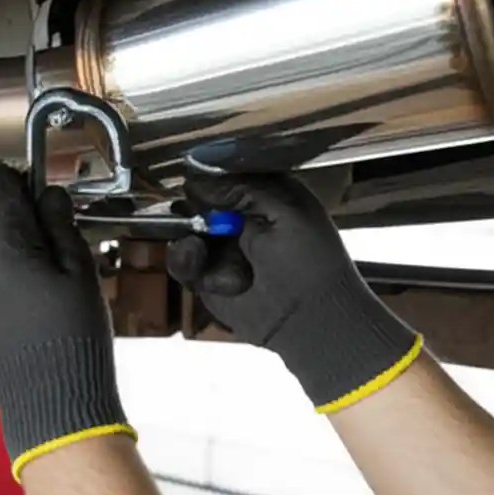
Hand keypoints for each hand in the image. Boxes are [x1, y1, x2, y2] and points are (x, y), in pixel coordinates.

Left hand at [0, 166, 133, 478]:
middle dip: (21, 241)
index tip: (36, 196)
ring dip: (4, 272)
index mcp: (4, 245)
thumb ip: (60, 225)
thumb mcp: (82, 274)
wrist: (52, 403)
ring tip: (36, 308)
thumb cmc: (75, 335)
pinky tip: (18, 326)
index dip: (19, 185)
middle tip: (54, 275)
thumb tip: (47, 192)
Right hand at [166, 175, 420, 412]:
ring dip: (189, 238)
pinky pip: (181, 262)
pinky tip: (198, 262)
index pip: (225, 175)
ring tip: (199, 249)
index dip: (208, 177)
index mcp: (265, 197)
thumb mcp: (287, 210)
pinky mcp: (207, 278)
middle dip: (191, 207)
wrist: (312, 319)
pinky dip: (185, 262)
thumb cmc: (311, 261)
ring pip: (184, 231)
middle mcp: (240, 220)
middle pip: (197, 201)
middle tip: (194, 215)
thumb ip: (243, 188)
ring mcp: (221, 250)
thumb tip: (194, 181)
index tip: (195, 182)